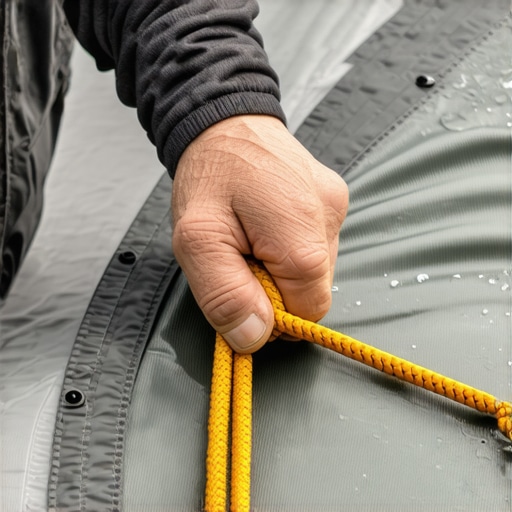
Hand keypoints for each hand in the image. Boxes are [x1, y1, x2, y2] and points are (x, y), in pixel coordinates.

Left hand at [172, 115, 348, 352]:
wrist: (224, 121)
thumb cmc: (209, 176)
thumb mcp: (197, 239)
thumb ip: (225, 294)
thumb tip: (256, 338)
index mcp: (304, 236)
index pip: (307, 313)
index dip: (272, 315)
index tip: (242, 289)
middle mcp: (332, 220)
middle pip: (313, 293)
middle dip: (275, 289)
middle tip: (241, 257)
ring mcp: (337, 206)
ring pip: (316, 271)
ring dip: (282, 268)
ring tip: (254, 235)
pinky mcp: (334, 198)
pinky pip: (317, 244)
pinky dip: (291, 248)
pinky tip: (270, 224)